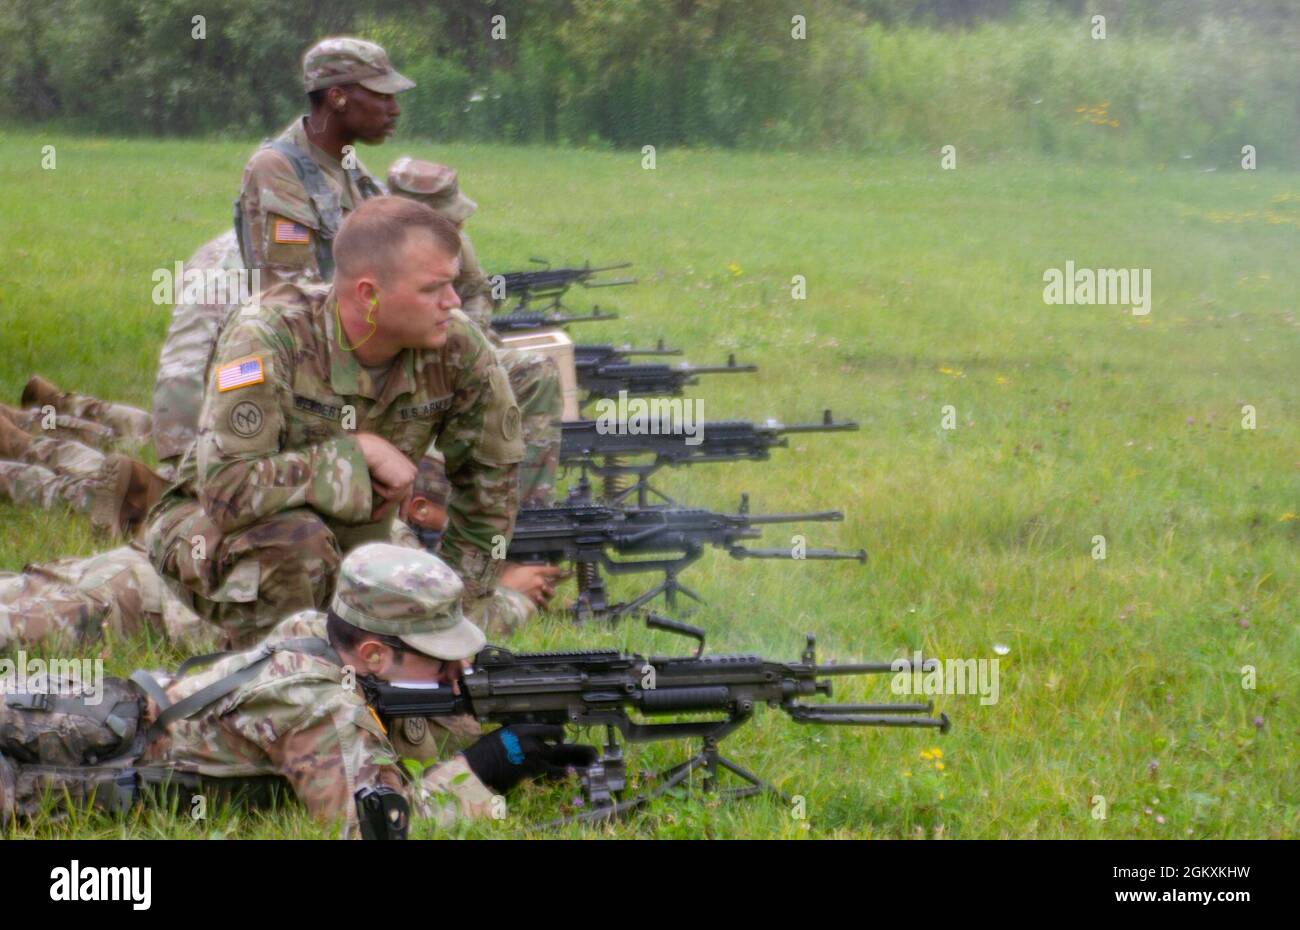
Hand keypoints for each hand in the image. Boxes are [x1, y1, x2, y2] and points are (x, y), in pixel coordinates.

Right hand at [355, 432, 415, 514]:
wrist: (367, 447)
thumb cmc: (368, 451)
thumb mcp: (379, 465)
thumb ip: (385, 475)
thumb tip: (383, 487)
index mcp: (407, 466)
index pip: (406, 486)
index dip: (403, 498)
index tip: (402, 510)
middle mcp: (411, 472)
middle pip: (406, 495)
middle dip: (403, 508)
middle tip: (402, 519)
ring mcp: (409, 478)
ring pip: (393, 497)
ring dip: (380, 493)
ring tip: (371, 483)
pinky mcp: (402, 484)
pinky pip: (387, 495)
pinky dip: (378, 489)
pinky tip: (376, 477)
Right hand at [460, 724, 598, 794]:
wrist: (478, 766)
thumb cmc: (487, 748)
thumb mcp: (505, 732)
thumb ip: (523, 733)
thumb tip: (533, 735)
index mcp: (525, 729)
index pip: (553, 730)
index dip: (561, 734)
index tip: (564, 737)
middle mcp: (532, 743)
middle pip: (562, 747)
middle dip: (580, 751)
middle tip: (593, 754)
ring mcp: (532, 759)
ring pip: (560, 763)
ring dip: (576, 765)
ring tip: (589, 766)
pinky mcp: (530, 773)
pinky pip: (550, 774)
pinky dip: (561, 775)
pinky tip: (570, 775)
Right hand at [498, 563, 567, 605]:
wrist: (501, 596)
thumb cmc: (504, 580)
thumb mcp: (511, 568)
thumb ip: (519, 566)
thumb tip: (519, 564)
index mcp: (535, 571)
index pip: (552, 570)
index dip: (559, 570)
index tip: (563, 570)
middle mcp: (540, 582)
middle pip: (555, 583)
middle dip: (559, 582)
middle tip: (570, 577)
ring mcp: (538, 594)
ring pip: (551, 595)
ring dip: (550, 595)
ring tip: (547, 594)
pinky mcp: (535, 604)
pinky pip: (544, 605)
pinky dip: (543, 605)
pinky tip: (543, 606)